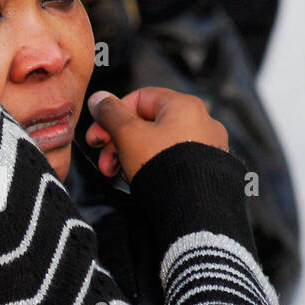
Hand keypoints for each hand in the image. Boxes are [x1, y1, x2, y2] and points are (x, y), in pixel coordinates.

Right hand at [85, 87, 228, 180]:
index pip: (139, 98)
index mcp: (184, 105)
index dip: (113, 115)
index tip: (98, 136)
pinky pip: (173, 159)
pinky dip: (153, 166)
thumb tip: (98, 98)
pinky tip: (140, 181)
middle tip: (104, 161)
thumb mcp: (128, 135)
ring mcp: (207, 146)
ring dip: (131, 156)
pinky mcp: (206, 168)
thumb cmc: (163, 165)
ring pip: (158, 143)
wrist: (194, 207)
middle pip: (147, 123)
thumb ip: (110, 114)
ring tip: (119, 175)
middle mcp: (201, 121)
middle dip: (118, 142)